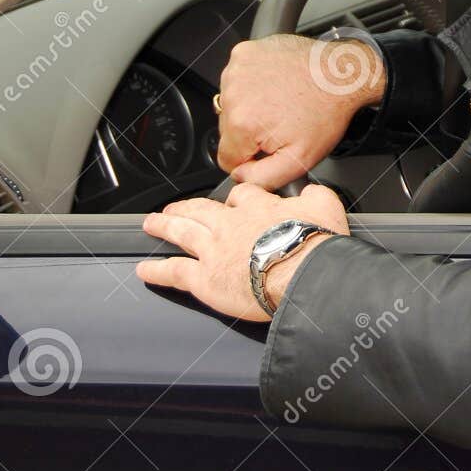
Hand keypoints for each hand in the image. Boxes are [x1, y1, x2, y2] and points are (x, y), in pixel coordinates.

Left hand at [136, 181, 349, 320]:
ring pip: (182, 232)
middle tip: (175, 207)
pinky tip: (145, 270)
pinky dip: (157, 271)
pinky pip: (174, 272)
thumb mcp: (325, 205)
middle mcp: (230, 224)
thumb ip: (314, 195)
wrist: (303, 274)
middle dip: (186, 206)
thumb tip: (311, 192)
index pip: (241, 195)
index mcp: (258, 207)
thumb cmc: (315, 245)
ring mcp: (213, 250)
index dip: (235, 198)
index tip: (235, 201)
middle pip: (200, 209)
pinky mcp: (204, 278)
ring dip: (164, 226)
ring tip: (152, 223)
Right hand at [216, 32, 385, 190]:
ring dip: (251, 107)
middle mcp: (234, 93)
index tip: (270, 146)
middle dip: (252, 131)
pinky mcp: (243, 53)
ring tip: (281, 102)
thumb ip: (262, 179)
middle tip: (282, 121)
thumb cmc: (325, 112)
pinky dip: (252, 84)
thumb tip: (240, 176)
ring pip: (232, 105)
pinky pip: (237, 80)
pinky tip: (276, 85)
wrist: (340, 74)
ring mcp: (237, 69)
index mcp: (242, 122)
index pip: (227, 158)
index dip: (251, 158)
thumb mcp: (298, 161)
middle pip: (228, 131)